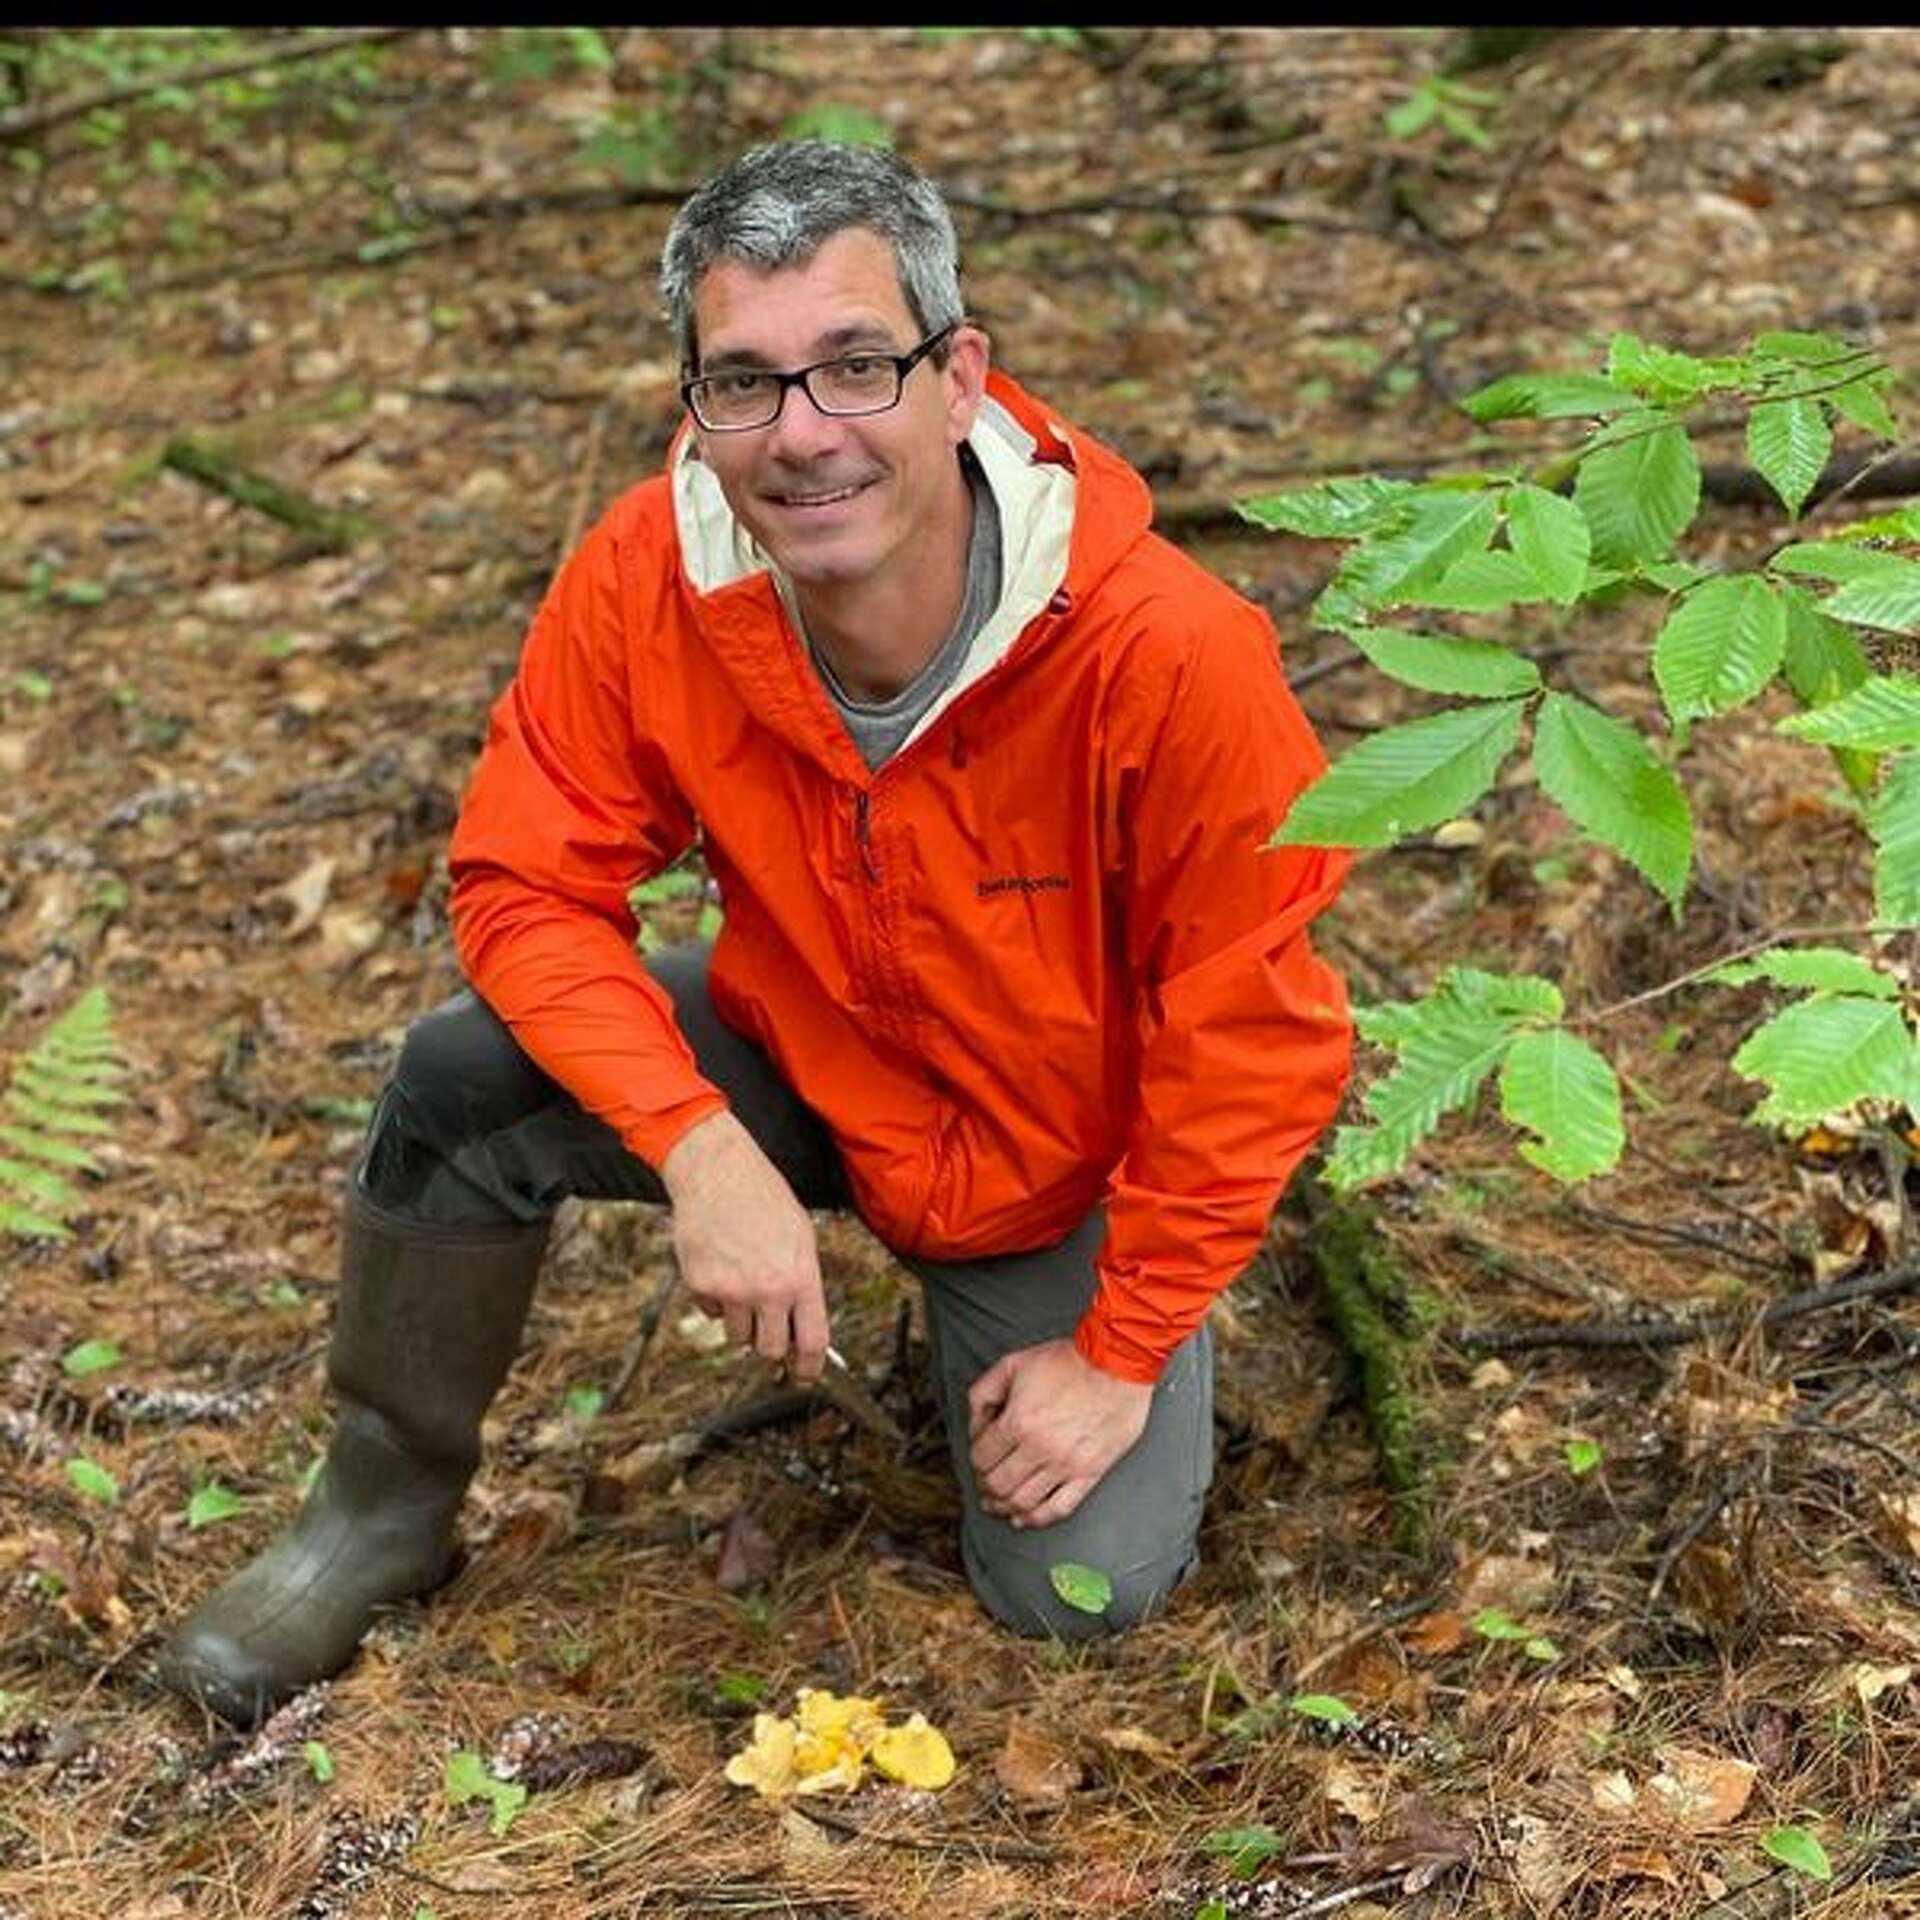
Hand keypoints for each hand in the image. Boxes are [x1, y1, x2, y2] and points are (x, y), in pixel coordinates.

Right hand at [661, 1111, 829, 1380]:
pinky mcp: (700, 1286)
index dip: (810, 1367)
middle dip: (770, 1344)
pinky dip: (716, 1301)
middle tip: (769, 1327)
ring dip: (742, 1321)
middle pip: (769, 1351)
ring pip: (737, 1336)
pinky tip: (722, 1268)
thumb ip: (803, 1283)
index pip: (811, 1342)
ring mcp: (731, 1291)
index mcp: (800, 1277)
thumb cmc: (763, 1199)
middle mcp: (767, 1290)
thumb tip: (804, 1324)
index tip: (806, 1374)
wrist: (718, 1173)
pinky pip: (711, 1313)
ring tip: (743, 1284)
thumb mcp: (801, 1237)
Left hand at [968, 1338, 1152, 1529]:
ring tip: (998, 1503)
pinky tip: (1025, 1517)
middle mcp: (1040, 1448)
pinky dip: (1037, 1519)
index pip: (981, 1458)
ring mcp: (1066, 1464)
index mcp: (1018, 1421)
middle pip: (998, 1484)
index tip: (981, 1455)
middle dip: (985, 1486)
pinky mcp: (1090, 1473)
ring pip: (1023, 1502)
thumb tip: (975, 1421)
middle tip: (985, 1483)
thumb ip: (984, 1392)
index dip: (975, 1458)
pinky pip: (1059, 1508)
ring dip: (1004, 1506)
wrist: (1117, 1363)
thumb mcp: (1013, 1364)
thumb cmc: (1070, 1361)